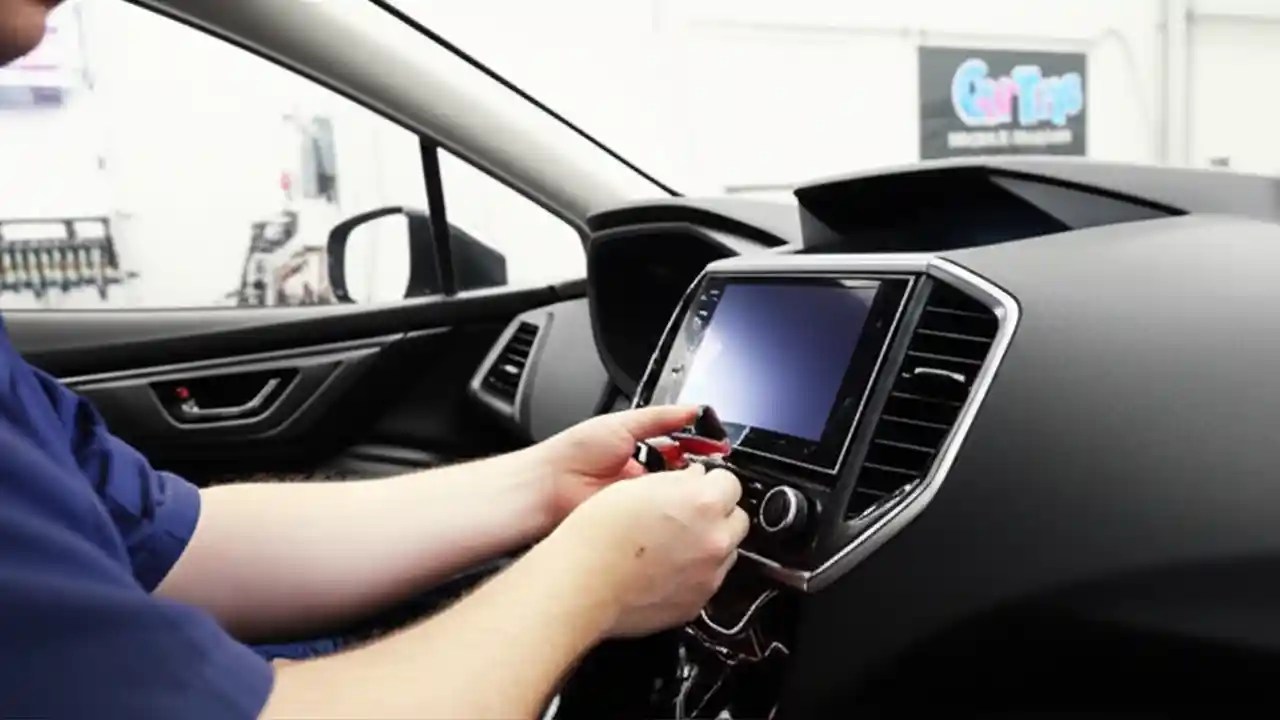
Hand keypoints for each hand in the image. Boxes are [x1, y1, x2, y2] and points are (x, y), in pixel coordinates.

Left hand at [530, 405, 699, 525]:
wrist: (548, 486)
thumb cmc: (574, 452)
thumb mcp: (623, 425)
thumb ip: (660, 418)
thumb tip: (691, 409)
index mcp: (640, 450)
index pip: (680, 449)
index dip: (698, 449)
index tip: (717, 449)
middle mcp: (642, 477)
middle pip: (681, 475)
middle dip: (697, 473)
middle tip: (714, 470)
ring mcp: (639, 501)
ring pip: (674, 498)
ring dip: (685, 493)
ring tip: (700, 486)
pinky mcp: (635, 522)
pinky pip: (660, 517)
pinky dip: (671, 512)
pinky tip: (681, 506)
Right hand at [546, 464, 749, 637]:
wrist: (581, 584)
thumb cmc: (597, 535)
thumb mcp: (636, 486)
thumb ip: (677, 481)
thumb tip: (695, 478)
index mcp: (702, 503)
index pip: (730, 482)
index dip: (712, 481)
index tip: (699, 484)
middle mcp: (714, 539)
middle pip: (737, 518)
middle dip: (717, 512)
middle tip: (687, 513)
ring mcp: (709, 575)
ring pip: (727, 550)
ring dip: (710, 542)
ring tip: (673, 543)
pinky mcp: (697, 603)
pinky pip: (709, 579)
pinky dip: (696, 571)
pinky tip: (666, 567)